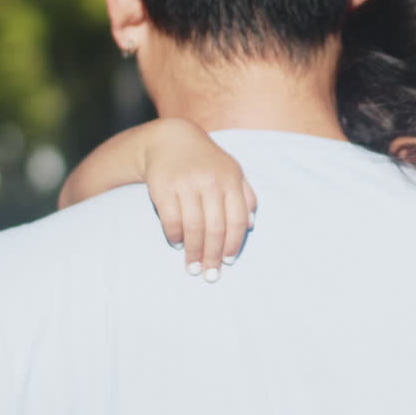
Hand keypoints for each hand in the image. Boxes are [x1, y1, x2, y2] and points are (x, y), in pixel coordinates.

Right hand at [142, 120, 257, 281]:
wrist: (170, 139)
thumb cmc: (206, 161)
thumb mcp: (231, 171)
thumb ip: (245, 195)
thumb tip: (251, 225)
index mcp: (231, 180)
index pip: (237, 220)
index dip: (233, 245)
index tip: (228, 262)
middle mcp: (211, 182)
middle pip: (215, 228)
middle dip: (213, 256)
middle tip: (210, 275)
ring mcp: (186, 184)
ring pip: (193, 227)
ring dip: (193, 251)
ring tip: (192, 267)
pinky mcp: (164, 186)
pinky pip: (171, 218)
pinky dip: (175, 236)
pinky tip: (177, 244)